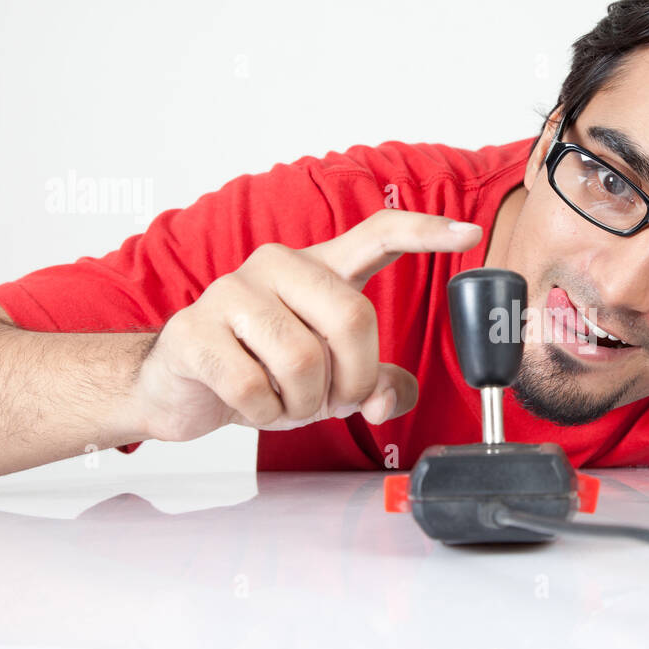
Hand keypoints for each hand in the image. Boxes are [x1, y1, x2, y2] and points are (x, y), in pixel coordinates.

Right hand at [132, 210, 481, 441]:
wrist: (179, 386)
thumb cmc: (261, 371)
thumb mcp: (329, 380)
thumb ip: (374, 384)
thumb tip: (384, 399)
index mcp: (318, 270)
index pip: (378, 233)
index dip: (425, 233)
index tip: (469, 234)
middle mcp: (277, 267)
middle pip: (352, 316)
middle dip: (352, 378)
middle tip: (330, 401)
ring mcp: (230, 293)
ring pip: (303, 359)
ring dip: (303, 403)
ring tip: (284, 401)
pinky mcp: (193, 331)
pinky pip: (255, 389)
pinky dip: (264, 415)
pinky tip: (250, 405)